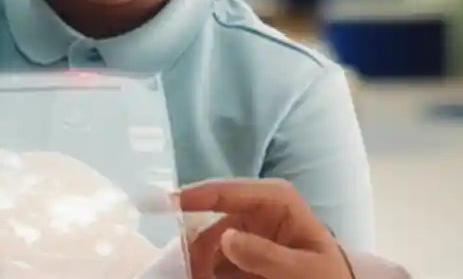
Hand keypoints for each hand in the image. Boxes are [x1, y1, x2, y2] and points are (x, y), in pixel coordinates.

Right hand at [178, 179, 353, 278]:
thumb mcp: (304, 270)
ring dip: (198, 267)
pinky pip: (214, 265)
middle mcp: (256, 211)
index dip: (191, 196)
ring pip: (207, 248)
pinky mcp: (242, 258)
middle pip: (209, 224)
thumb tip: (226, 237)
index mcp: (275, 200)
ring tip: (197, 278)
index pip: (226, 192)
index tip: (159, 203)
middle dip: (193, 249)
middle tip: (182, 272)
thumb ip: (266, 255)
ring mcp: (248, 235)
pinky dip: (206, 274)